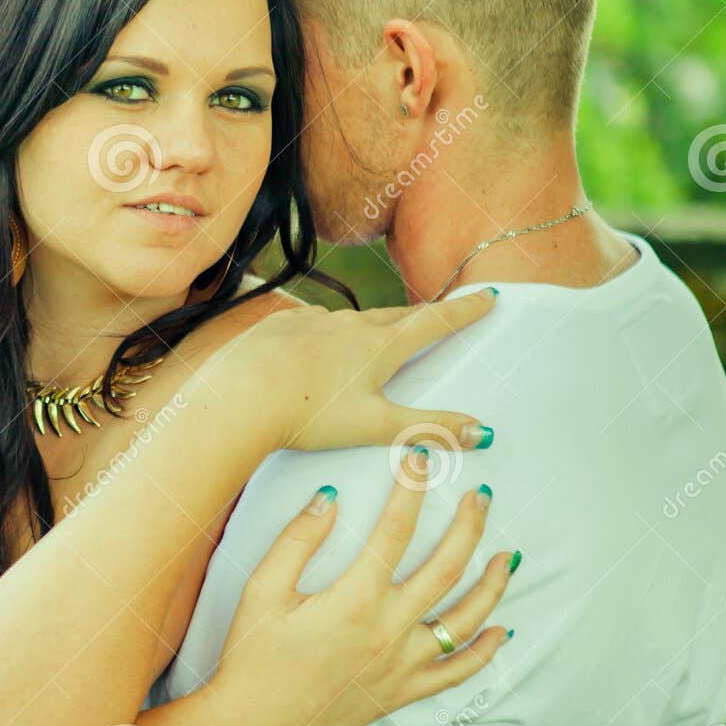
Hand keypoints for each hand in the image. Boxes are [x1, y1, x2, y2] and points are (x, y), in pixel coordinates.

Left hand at [198, 289, 497, 453]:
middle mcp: (347, 324)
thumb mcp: (374, 425)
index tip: (488, 294)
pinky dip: (325, 334)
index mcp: (378, 345)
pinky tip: (318, 348)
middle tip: (439, 313)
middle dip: (420, 316)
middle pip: (394, 316)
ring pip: (350, 321)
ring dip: (369, 326)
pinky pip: (311, 325)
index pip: (433, 322)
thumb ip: (427, 428)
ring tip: (377, 336)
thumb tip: (482, 432)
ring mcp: (311, 320)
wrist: (237, 396)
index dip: (464, 310)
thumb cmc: (307, 414)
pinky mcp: (279, 325)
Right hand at [208, 447, 512, 725]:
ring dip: (492, 584)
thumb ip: (297, 540)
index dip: (409, 489)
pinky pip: (457, 671)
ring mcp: (401, 665)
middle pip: (446, 568)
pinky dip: (485, 651)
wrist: (254, 724)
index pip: (394, 531)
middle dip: (470, 526)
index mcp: (355, 599)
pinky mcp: (402, 692)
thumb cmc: (252, 655)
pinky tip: (502, 630)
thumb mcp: (262, 589)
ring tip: (508, 556)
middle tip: (483, 496)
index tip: (420, 458)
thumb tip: (330, 498)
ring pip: (465, 620)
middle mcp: (389, 631)